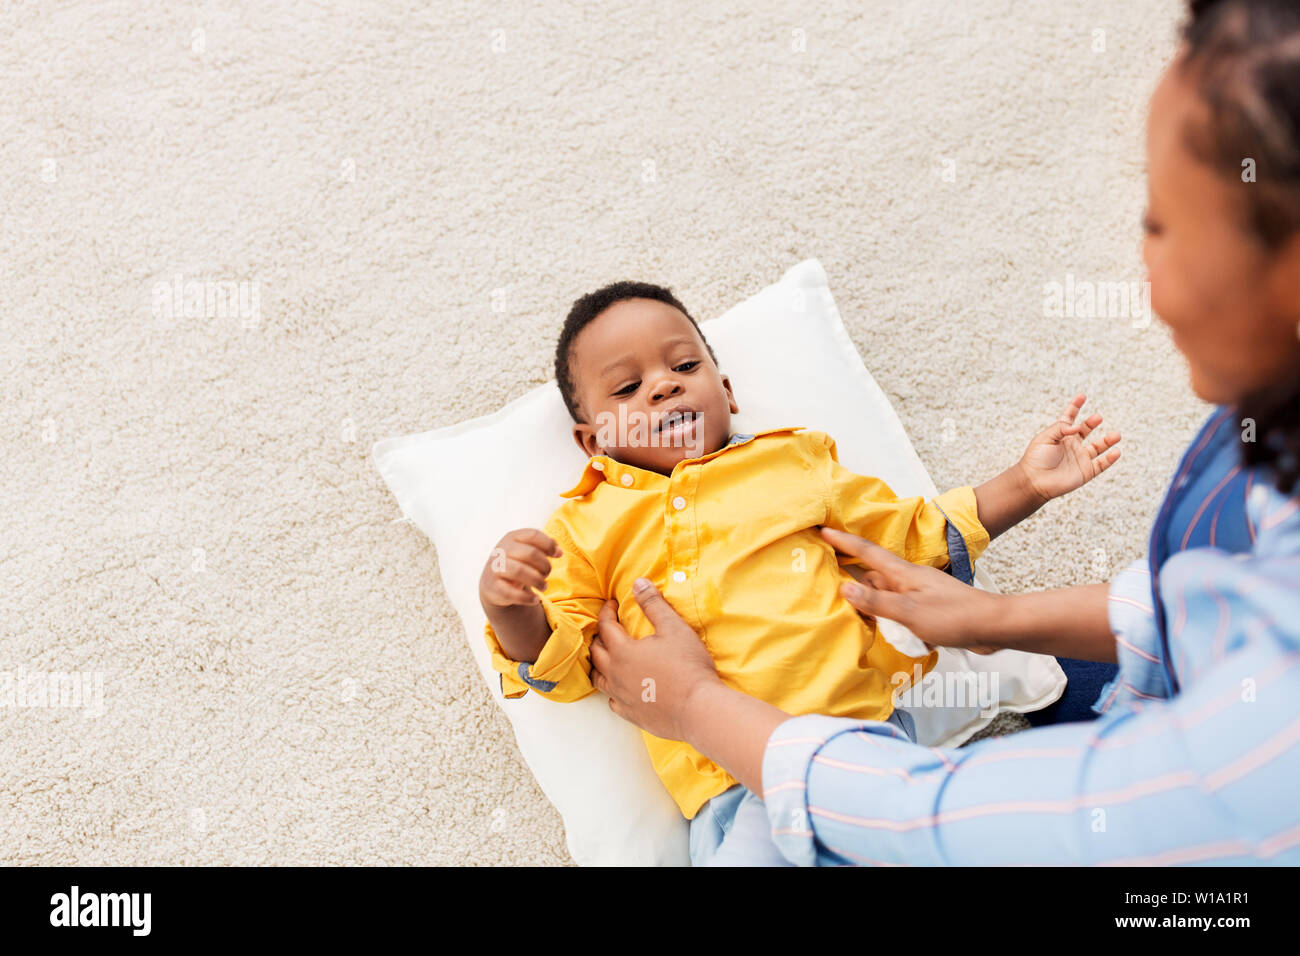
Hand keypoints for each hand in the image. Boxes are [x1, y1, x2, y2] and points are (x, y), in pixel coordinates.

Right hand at [478, 528, 561, 607]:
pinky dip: (527, 598)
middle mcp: (502, 550)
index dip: (549, 544)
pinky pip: (511, 593)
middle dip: (545, 565)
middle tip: (547, 573)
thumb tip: (559, 552)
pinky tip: (535, 599)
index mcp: (512, 537)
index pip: (533, 535)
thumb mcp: (528, 550)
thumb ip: (545, 547)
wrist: (492, 582)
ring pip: (519, 571)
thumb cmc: (517, 562)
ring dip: (537, 581)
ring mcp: (495, 568)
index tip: (558, 555)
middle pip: (530, 553)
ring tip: (544, 586)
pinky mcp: (493, 587)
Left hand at [589, 579, 720, 740]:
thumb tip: (638, 583)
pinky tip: (620, 688)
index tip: (613, 603)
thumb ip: (653, 604)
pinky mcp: (631, 714)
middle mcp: (615, 674)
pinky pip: (612, 701)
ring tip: (606, 657)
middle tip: (608, 628)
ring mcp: (621, 697)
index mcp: (622, 651)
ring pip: (598, 678)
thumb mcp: (673, 628)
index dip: (607, 612)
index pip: (605, 626)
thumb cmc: (688, 666)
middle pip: (595, 652)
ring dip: (599, 664)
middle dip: (598, 636)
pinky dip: (612, 690)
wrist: (698, 709)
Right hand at [821, 527, 1005, 653]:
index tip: (824, 530)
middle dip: (857, 585)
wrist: (994, 626)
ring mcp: (922, 594)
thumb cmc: (954, 616)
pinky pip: (904, 612)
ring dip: (878, 609)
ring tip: (867, 623)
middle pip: (875, 578)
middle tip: (836, 592)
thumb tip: (845, 587)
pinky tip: (899, 637)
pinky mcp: (931, 610)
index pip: (867, 553)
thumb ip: (877, 601)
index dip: (844, 542)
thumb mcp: (909, 611)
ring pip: (889, 597)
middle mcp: (911, 580)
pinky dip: (897, 622)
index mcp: (903, 574)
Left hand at [1018, 394, 1121, 501]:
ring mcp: (1080, 458)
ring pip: (1098, 447)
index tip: (1082, 396)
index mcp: (1060, 435)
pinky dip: (1110, 459)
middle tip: (1097, 417)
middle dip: (1092, 422)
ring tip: (1117, 435)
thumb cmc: (1035, 459)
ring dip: (1108, 440)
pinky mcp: (1086, 471)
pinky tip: (1116, 452)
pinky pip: (1101, 464)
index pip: (1069, 418)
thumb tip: (1077, 427)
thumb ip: (1060, 429)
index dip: (1075, 407)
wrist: (1035, 482)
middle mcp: (1072, 445)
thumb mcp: (1045, 438)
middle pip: (1086, 430)